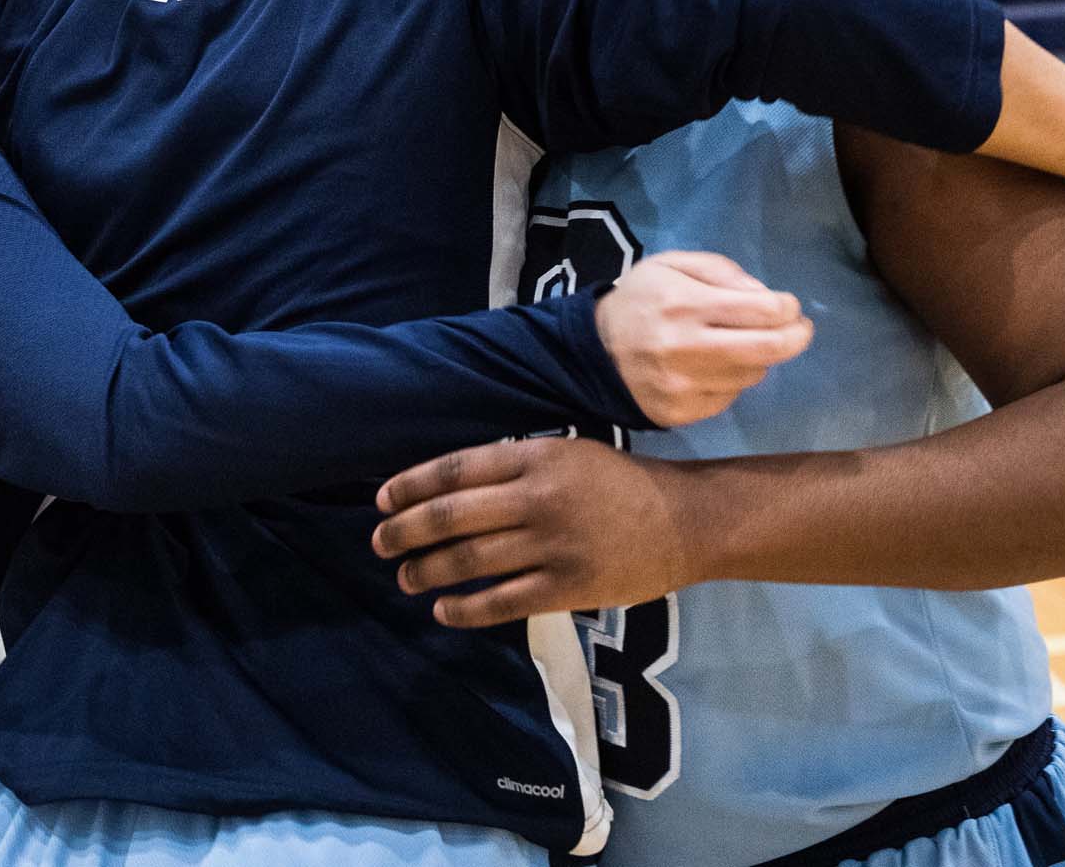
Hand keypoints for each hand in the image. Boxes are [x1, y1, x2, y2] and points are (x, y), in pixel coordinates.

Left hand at [372, 437, 695, 627]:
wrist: (684, 521)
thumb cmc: (619, 483)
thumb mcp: (567, 454)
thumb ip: (514, 466)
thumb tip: (449, 488)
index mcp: (535, 456)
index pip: (454, 469)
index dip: (410, 486)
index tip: (382, 500)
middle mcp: (537, 497)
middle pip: (450, 516)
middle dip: (405, 531)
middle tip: (379, 543)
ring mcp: (551, 545)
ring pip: (468, 560)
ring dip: (425, 571)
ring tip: (405, 577)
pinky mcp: (566, 588)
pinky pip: (500, 602)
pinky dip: (463, 609)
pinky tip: (442, 609)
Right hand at [595, 251, 810, 427]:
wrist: (592, 353)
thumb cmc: (638, 301)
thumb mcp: (670, 265)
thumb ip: (719, 269)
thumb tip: (764, 294)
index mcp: (683, 304)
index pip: (761, 310)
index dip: (787, 308)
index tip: (788, 306)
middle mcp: (685, 348)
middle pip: (767, 349)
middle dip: (796, 337)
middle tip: (800, 330)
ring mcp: (684, 386)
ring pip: (751, 375)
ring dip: (759, 358)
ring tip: (741, 344)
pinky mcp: (681, 413)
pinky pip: (729, 397)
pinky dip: (732, 380)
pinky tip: (715, 367)